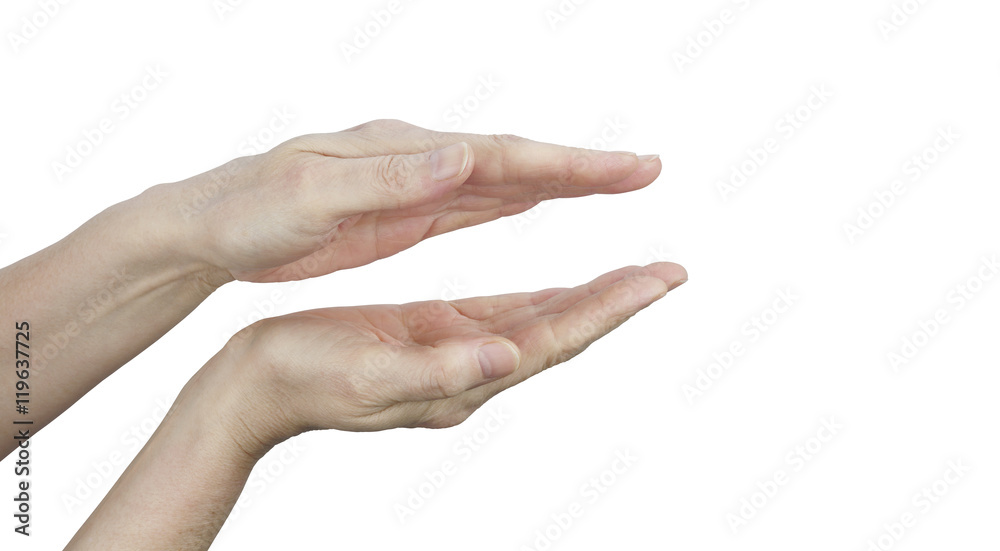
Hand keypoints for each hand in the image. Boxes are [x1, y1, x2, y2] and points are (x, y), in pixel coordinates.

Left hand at [172, 119, 660, 282]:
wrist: (207, 223)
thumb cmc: (251, 211)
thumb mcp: (313, 198)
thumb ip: (391, 180)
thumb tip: (463, 155)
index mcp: (403, 154)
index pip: (501, 156)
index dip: (569, 166)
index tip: (628, 170)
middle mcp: (416, 158)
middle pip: (514, 159)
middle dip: (581, 168)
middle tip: (644, 169)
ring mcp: (410, 181)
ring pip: (499, 177)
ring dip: (555, 179)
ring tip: (608, 180)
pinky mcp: (399, 208)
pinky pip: (469, 200)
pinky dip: (509, 196)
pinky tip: (530, 197)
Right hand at [210, 263, 685, 456]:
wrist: (258, 387)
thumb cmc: (303, 377)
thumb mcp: (370, 373)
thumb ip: (441, 371)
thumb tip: (508, 359)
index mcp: (462, 377)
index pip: (555, 339)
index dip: (609, 308)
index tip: (658, 278)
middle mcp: (471, 371)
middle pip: (562, 332)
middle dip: (616, 301)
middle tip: (668, 272)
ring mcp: (455, 356)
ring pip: (540, 325)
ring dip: (589, 301)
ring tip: (632, 278)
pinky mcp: (433, 339)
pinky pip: (503, 318)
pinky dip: (540, 301)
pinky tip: (556, 291)